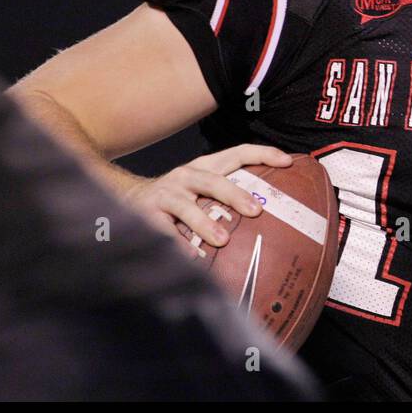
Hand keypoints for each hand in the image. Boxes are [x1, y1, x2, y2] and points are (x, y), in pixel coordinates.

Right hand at [122, 144, 290, 255]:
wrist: (124, 198)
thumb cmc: (176, 201)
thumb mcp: (201, 191)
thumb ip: (227, 199)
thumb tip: (270, 216)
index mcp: (204, 168)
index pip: (236, 154)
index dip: (262, 153)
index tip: (287, 162)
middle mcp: (185, 177)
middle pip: (213, 180)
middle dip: (235, 194)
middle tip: (255, 211)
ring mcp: (165, 195)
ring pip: (186, 207)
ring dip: (205, 223)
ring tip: (222, 240)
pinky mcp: (146, 214)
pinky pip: (163, 231)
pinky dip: (177, 244)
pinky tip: (191, 258)